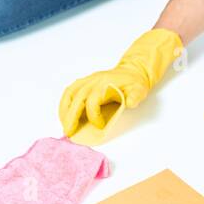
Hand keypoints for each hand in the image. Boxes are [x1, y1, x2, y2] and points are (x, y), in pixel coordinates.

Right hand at [59, 29, 182, 144]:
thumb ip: (135, 96)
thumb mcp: (140, 89)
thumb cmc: (134, 83)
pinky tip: (64, 115)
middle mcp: (93, 80)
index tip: (100, 127)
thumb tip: (130, 102)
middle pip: (77, 98)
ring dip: (64, 110)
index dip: (94, 116)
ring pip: (69, 94)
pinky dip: (64, 104)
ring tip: (64, 125)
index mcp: (106, 83)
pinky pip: (69, 92)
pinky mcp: (83, 83)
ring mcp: (87, 80)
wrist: (131, 71)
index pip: (93, 100)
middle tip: (69, 132)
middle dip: (71, 116)